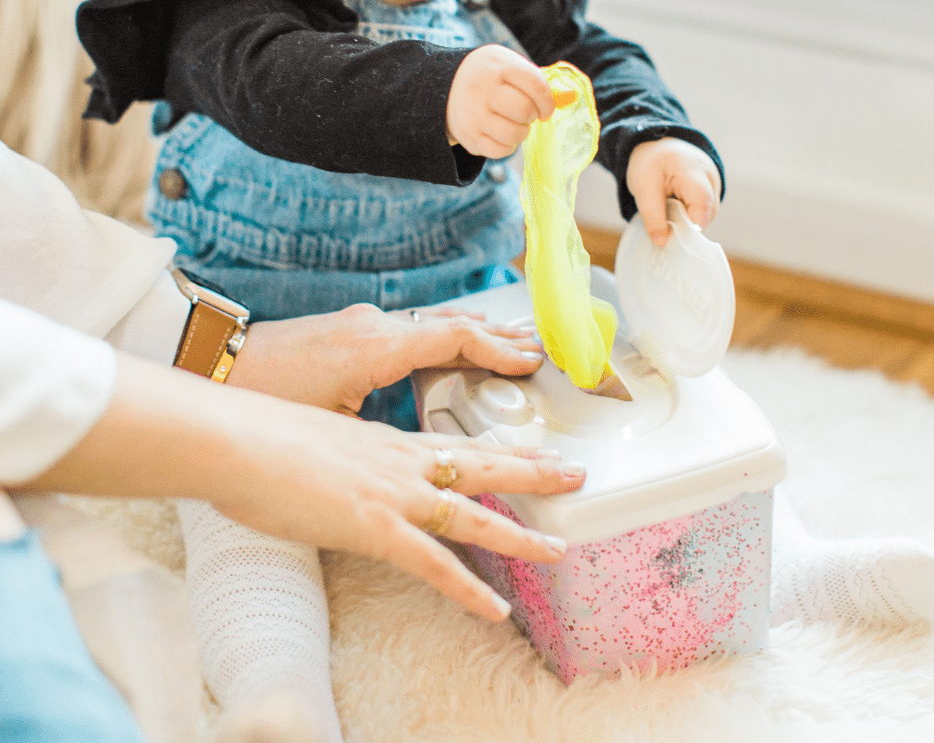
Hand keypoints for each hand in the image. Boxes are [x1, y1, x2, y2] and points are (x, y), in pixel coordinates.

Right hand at [217, 411, 584, 621]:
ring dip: (521, 534)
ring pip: (475, 516)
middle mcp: (404, 463)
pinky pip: (435, 567)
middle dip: (536, 472)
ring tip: (559, 548)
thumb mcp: (318, 441)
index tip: (532, 448)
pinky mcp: (377, 529)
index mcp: (390, 442)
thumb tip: (337, 473)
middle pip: (486, 465)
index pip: (459, 445)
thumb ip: (342, 459)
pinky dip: (468, 591)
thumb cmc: (264, 438)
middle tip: (577, 473)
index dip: (500, 448)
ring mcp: (396, 495)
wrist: (241, 440)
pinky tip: (495, 610)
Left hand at [229, 303, 543, 414]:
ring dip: (475, 332)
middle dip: (498, 337)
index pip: (456, 337)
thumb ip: (378, 436)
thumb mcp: (328, 429)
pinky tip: (456, 337)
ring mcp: (362, 323)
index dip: (498, 350)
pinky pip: (414, 325)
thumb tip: (411, 460)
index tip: (530, 363)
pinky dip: (446, 332)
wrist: (211, 364)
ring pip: (434, 321)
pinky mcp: (349, 328)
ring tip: (510, 340)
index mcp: (377, 347)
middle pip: (452, 323)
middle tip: (537, 349)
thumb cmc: (263, 400)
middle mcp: (375, 327)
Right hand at [446, 45, 555, 157]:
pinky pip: (502, 151)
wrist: (445, 88)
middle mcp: (483, 89)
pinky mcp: (469, 137)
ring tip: (513, 123)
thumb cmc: (490, 78)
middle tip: (526, 114)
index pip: (536, 86)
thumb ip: (539, 82)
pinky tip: (499, 132)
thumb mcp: (509, 67)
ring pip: (515, 134)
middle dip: (533, 116)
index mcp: (498, 65)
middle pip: (525, 111)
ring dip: (522, 132)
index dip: (547, 102)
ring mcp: (473, 115)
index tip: (545, 108)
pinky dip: (507, 145)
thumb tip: (572, 98)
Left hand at [625, 137, 721, 246]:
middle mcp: (711, 177)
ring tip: (669, 210)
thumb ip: (652, 215)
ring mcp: (715, 184)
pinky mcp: (713, 192)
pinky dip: (689, 216)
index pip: (702, 203)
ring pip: (707, 216)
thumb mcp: (643, 187)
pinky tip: (676, 210)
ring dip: (687, 221)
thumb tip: (662, 242)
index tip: (673, 239)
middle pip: (707, 213)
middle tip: (665, 226)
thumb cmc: (651, 162)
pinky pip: (704, 213)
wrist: (658, 145)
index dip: (690, 226)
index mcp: (693, 169)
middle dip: (686, 225)